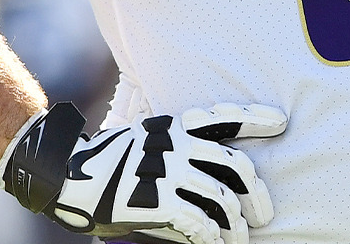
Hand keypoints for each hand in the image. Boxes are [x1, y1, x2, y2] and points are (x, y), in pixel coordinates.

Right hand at [2, 102, 286, 243]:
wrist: (68, 175)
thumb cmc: (110, 162)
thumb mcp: (146, 141)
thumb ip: (178, 150)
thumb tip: (212, 176)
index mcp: (175, 128)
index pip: (223, 119)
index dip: (255, 119)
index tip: (281, 123)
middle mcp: (177, 146)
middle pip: (236, 165)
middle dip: (257, 193)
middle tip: (265, 213)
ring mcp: (168, 173)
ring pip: (223, 199)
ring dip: (237, 224)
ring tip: (240, 238)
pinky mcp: (157, 202)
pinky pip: (200, 223)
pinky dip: (214, 238)